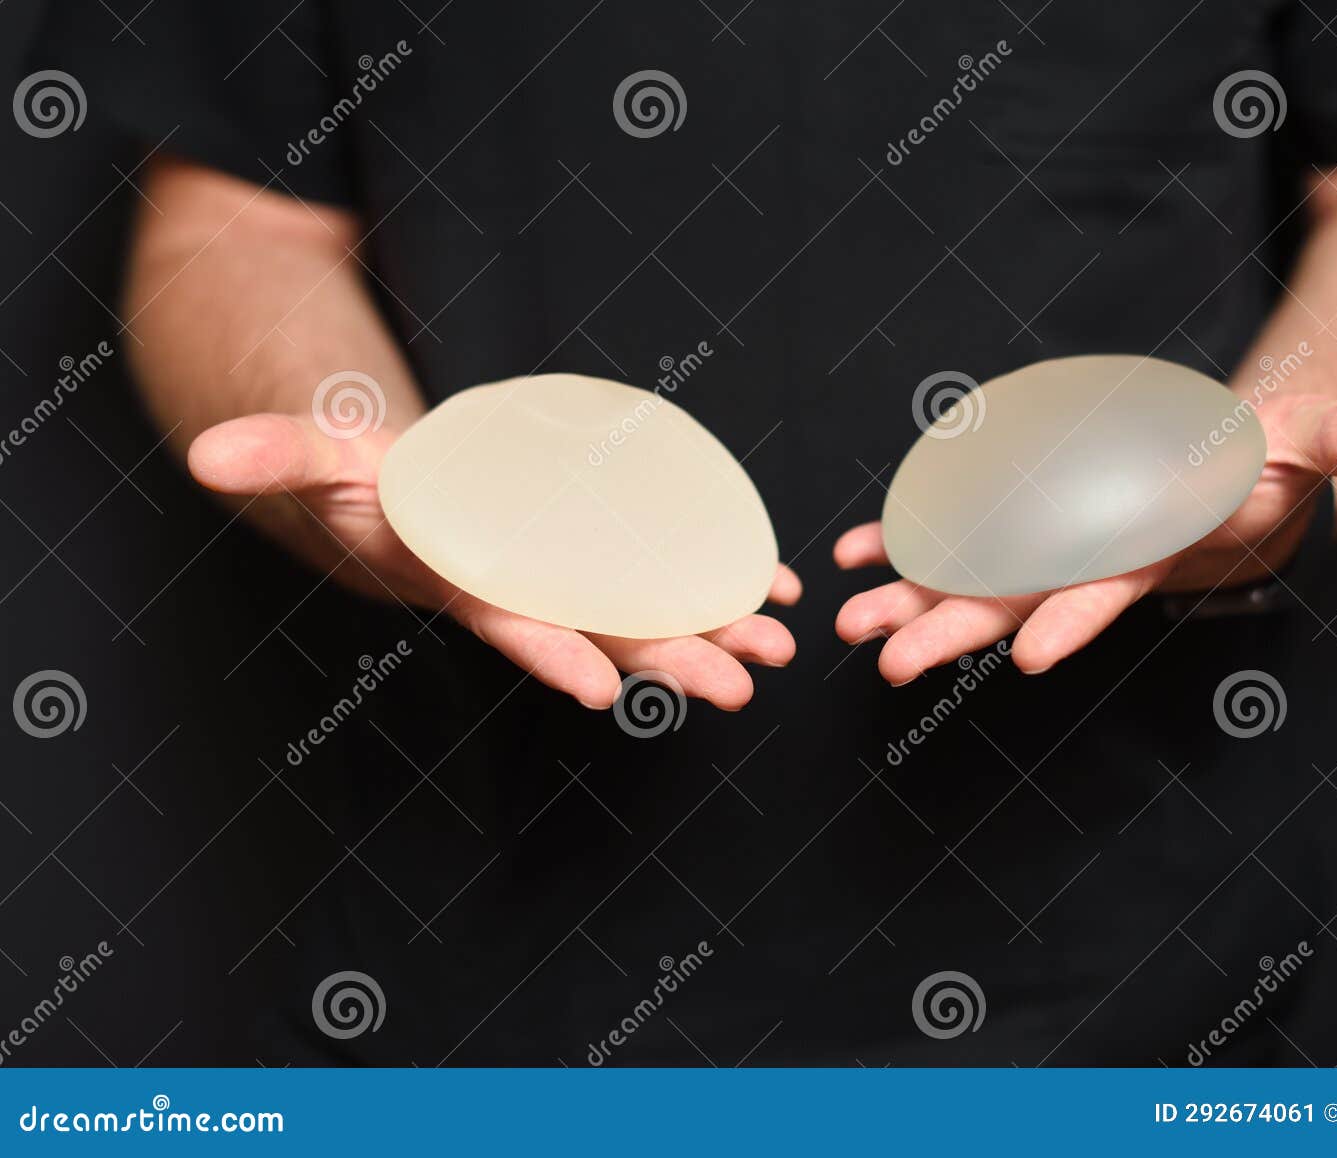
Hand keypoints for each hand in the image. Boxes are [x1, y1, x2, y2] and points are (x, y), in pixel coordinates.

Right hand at [188, 412, 799, 709]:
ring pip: (653, 615)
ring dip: (717, 632)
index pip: (509, 623)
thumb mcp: (326, 457)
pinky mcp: (604, 552)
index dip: (551, 654)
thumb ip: (280, 454)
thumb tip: (207, 457)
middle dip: (670, 662)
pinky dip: (724, 583)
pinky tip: (778, 587)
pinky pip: (673, 575)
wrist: (410, 499)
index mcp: (466, 580)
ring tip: (781, 644)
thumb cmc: (371, 482)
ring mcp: (573, 577)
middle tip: (740, 684)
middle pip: (605, 635)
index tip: (599, 691)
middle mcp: (530, 593)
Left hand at [834, 394, 1336, 682]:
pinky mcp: (1012, 523)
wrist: (1205, 477)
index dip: (1075, 616)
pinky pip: (948, 540)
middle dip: (954, 633)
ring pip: (967, 584)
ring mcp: (1041, 548)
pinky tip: (849, 556)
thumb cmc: (1252, 461)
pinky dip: (899, 546)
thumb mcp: (1304, 438)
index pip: (1108, 589)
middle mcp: (1083, 562)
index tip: (1034, 654)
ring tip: (850, 623)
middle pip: (1014, 604)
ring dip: (908, 602)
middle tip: (892, 664)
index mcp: (1147, 547)